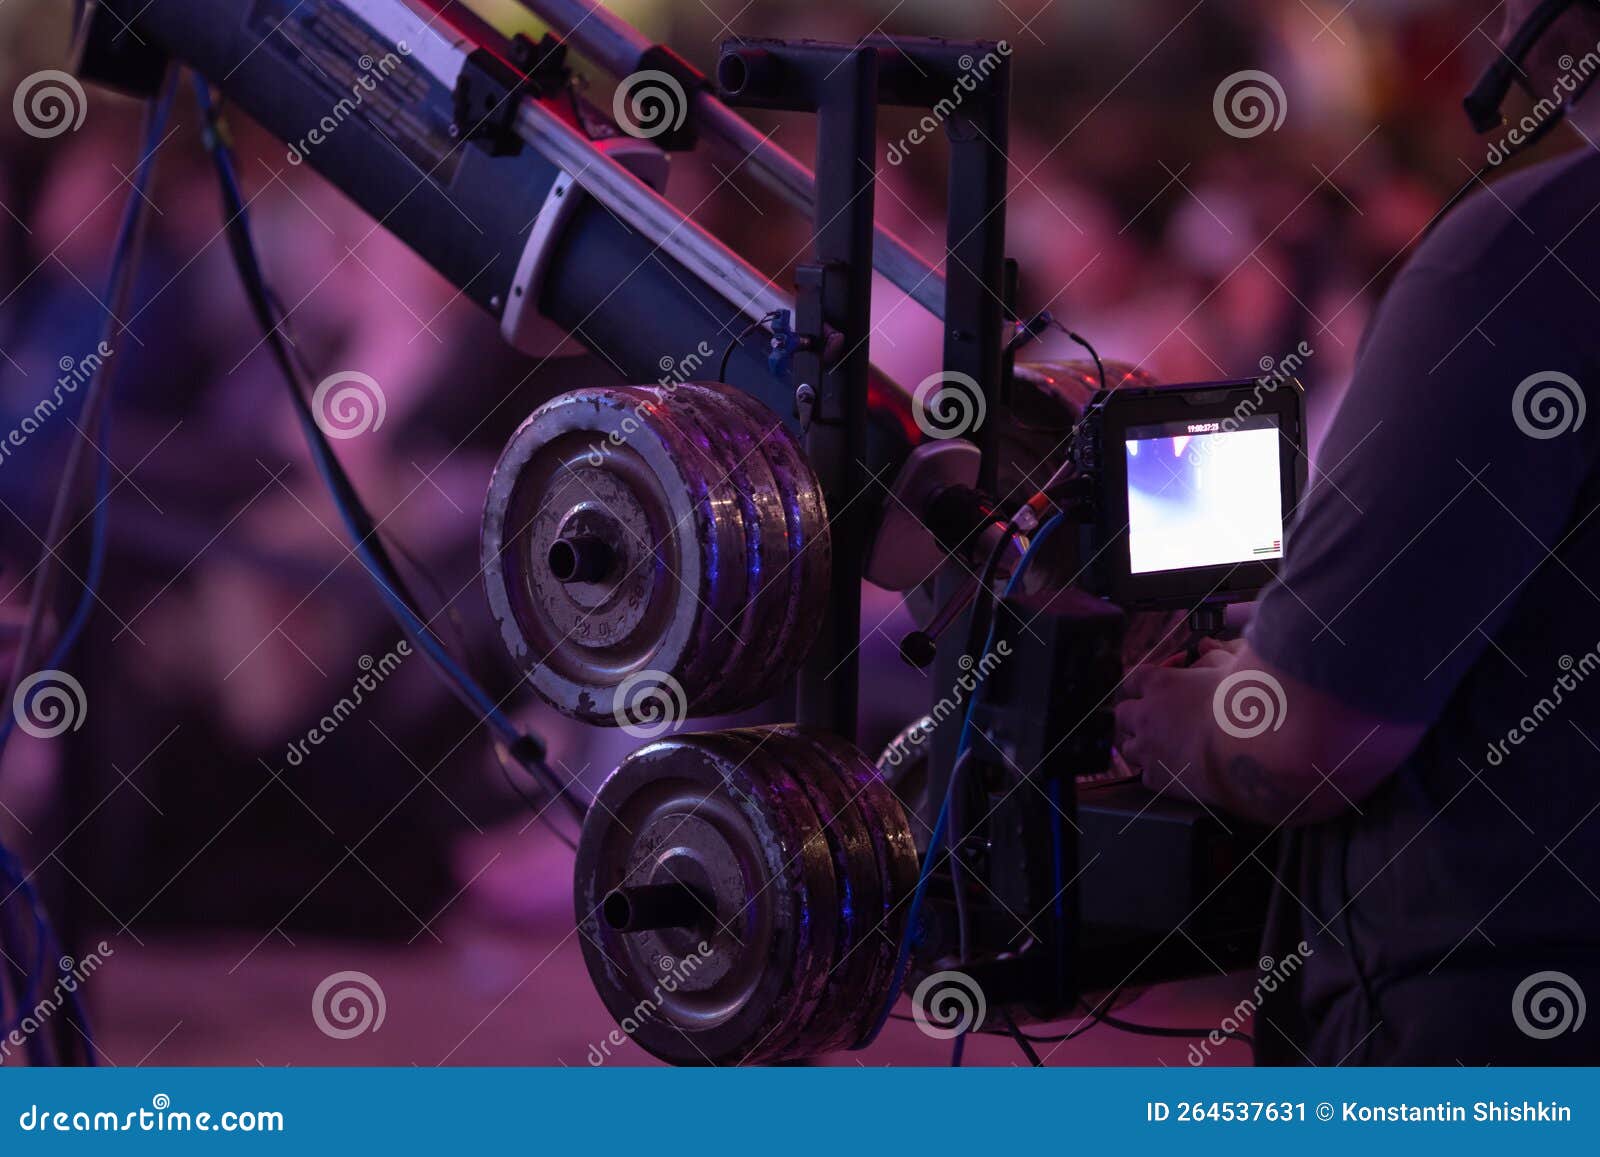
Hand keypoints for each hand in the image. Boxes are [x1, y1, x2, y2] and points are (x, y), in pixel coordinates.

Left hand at [1114, 649, 1235, 800]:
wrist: (1255, 748)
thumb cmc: (1245, 702)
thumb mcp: (1232, 665)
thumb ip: (1215, 653)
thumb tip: (1207, 646)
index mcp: (1160, 683)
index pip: (1134, 680)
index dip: (1144, 686)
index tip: (1157, 689)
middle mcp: (1146, 715)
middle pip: (1123, 715)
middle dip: (1136, 717)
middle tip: (1156, 721)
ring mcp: (1149, 749)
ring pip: (1129, 748)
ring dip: (1142, 746)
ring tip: (1166, 747)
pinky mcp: (1160, 778)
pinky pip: (1146, 776)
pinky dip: (1158, 773)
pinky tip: (1176, 770)